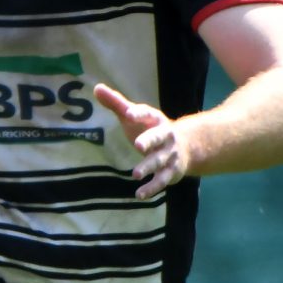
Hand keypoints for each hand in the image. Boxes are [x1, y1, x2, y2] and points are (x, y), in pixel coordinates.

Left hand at [96, 82, 194, 198]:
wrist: (186, 145)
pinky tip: (139, 195)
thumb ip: (117, 103)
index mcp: (155, 120)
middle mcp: (165, 136)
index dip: (139, 113)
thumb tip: (96, 87)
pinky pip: (162, 180)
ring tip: (135, 174)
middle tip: (138, 145)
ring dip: (148, 167)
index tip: (129, 113)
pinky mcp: (171, 171)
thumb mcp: (134, 116)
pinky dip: (152, 188)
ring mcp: (169, 154)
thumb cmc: (150, 128)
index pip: (148, 114)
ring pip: (159, 161)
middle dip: (150, 141)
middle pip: (158, 137)